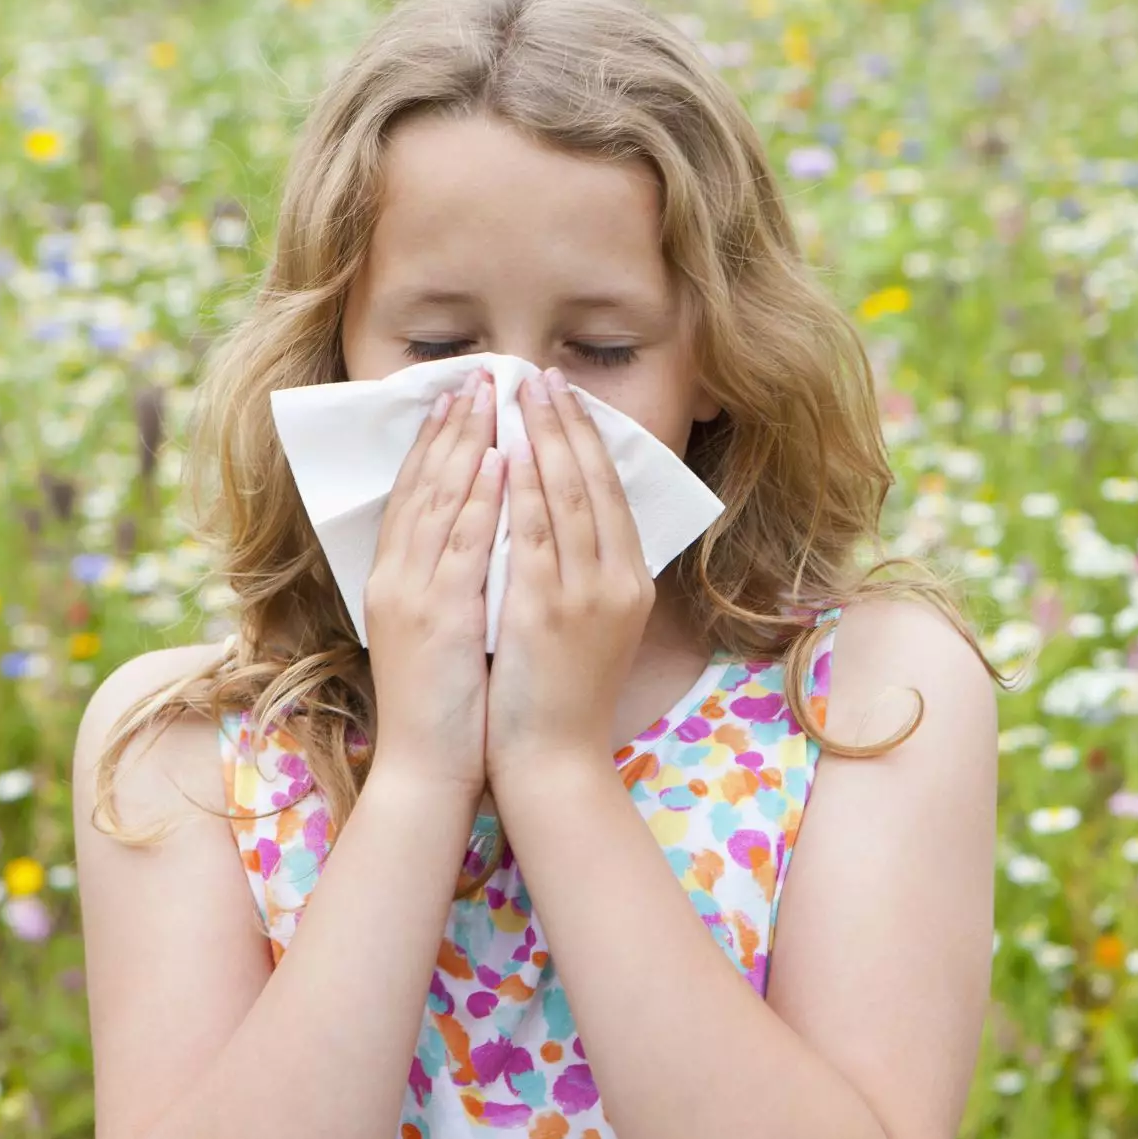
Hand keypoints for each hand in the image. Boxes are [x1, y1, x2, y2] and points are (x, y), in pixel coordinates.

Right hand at [362, 368, 503, 796]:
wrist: (425, 770)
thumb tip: (486, 539)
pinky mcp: (438, 617)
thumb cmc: (445, 708)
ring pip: (439, 501)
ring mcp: (414, 595)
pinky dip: (479, 497)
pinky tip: (500, 459)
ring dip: (466, 443)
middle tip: (477, 375)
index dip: (435, 442)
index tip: (459, 398)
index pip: (414, 494)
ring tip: (489, 395)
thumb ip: (452, 584)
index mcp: (394, 580)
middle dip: (451, 426)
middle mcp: (396, 578)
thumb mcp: (442, 631)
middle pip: (422, 484)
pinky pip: (463, 544)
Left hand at [485, 366, 654, 787]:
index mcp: (630, 581)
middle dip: (566, 423)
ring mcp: (586, 596)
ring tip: (520, 395)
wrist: (553, 762)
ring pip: (567, 498)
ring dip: (542, 440)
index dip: (586, 438)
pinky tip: (506, 453)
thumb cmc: (561, 697)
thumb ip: (586, 572)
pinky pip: (533, 535)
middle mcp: (617, 581)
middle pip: (593, 483)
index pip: (611, 491)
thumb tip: (565, 516)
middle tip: (542, 376)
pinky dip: (522, 489)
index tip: (562, 395)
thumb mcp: (593, 626)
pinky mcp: (548, 612)